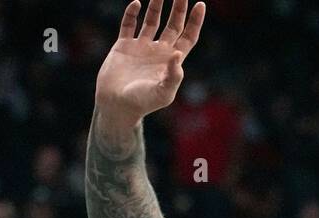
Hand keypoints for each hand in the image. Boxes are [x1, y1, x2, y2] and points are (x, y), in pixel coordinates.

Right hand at [95, 0, 205, 125]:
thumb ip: (174, 76)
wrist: (117, 106)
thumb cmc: (143, 103)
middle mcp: (159, 52)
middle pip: (173, 25)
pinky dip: (131, 13)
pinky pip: (128, 25)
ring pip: (152, 21)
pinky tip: (136, 3)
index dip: (195, 22)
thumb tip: (178, 53)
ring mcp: (141, 47)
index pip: (188, 37)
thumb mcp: (163, 92)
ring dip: (156, 6)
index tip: (200, 4)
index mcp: (172, 62)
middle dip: (178, 9)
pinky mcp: (123, 46)